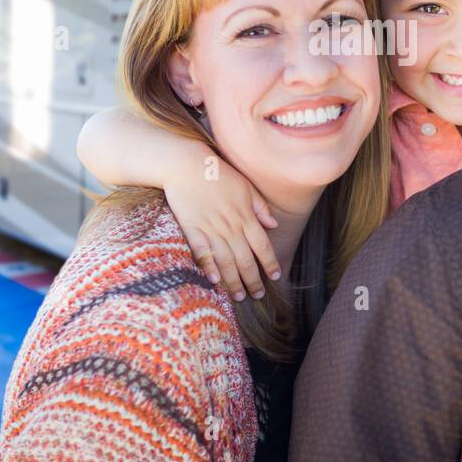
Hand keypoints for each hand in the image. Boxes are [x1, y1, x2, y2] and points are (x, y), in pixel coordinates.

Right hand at [164, 149, 281, 300]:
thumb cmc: (218, 173)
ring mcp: (210, 228)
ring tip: (238, 296)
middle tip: (257, 295)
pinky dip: (209, 267)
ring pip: (226, 261)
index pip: (262, 245)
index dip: (270, 263)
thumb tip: (273, 225)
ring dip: (233, 281)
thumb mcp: (245, 186)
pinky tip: (214, 281)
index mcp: (245, 216)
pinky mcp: (191, 228)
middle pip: (245, 259)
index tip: (275, 277)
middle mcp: (230, 226)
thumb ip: (260, 207)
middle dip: (253, 280)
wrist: (186, 164)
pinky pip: (202, 252)